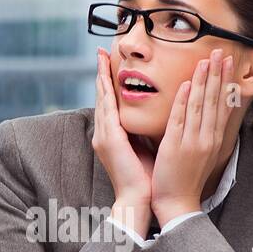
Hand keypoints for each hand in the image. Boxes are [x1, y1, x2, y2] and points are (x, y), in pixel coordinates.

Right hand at [91, 47, 154, 233]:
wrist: (138, 199)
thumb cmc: (145, 178)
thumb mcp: (143, 149)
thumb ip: (142, 132)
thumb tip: (152, 118)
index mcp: (112, 136)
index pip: (109, 103)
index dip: (108, 83)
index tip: (109, 64)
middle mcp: (103, 133)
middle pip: (101, 96)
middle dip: (101, 73)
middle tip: (100, 52)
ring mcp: (104, 135)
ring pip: (102, 98)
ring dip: (102, 77)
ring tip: (102, 58)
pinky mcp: (109, 138)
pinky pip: (108, 108)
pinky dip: (108, 91)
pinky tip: (110, 78)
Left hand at [150, 48, 235, 225]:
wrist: (177, 203)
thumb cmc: (185, 177)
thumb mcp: (200, 151)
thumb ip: (202, 132)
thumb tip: (205, 114)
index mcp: (214, 139)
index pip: (223, 104)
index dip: (226, 81)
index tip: (228, 62)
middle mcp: (208, 138)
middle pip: (215, 100)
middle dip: (218, 74)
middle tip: (221, 51)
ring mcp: (193, 142)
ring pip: (200, 106)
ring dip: (203, 81)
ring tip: (206, 60)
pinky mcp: (176, 146)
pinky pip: (180, 120)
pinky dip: (183, 101)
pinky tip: (185, 85)